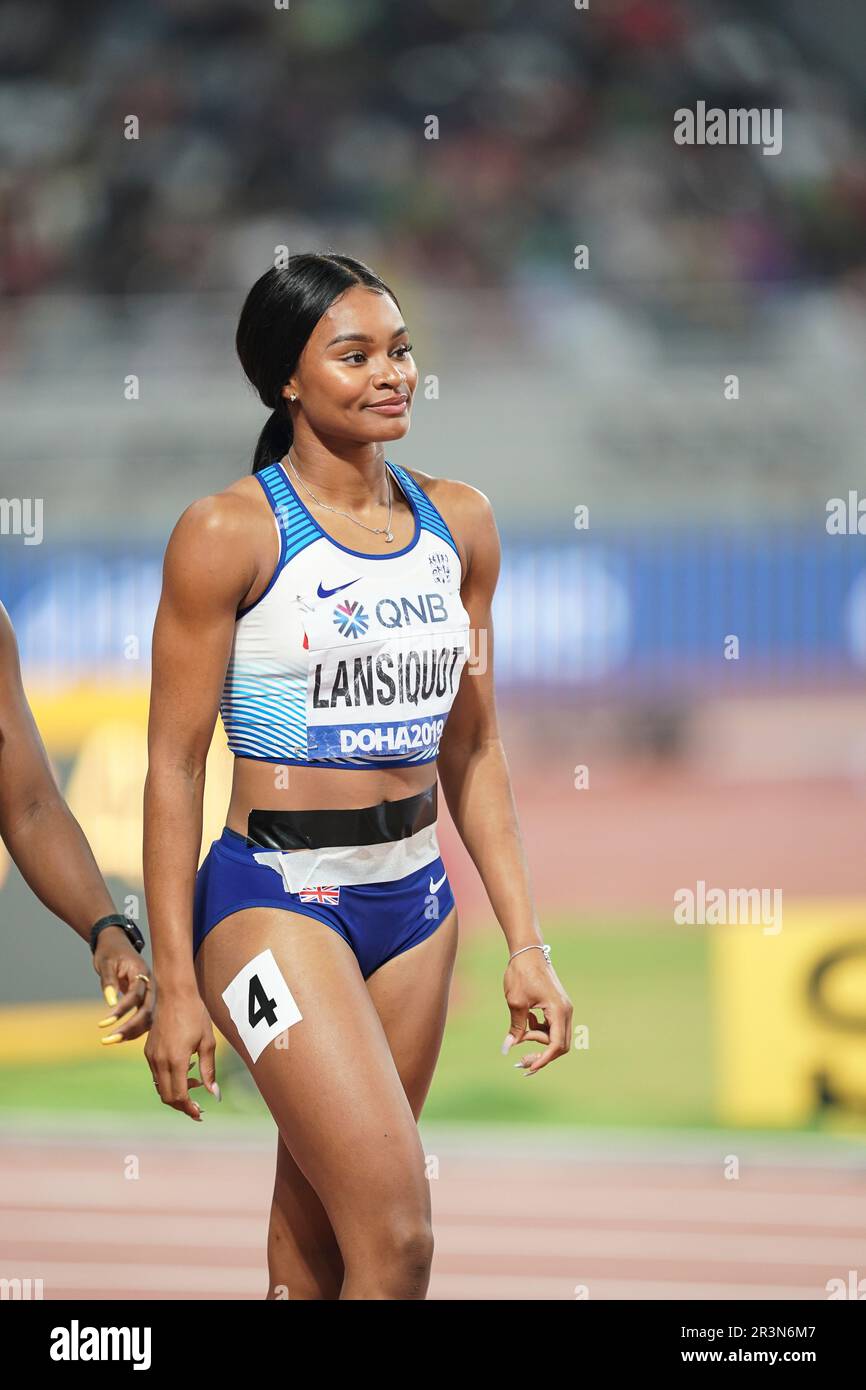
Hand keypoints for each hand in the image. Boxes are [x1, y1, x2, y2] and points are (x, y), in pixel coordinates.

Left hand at [93, 927, 152, 1042]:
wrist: (116, 943)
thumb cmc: (110, 952)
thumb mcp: (105, 962)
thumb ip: (109, 981)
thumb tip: (111, 1003)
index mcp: (142, 972)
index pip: (135, 995)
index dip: (120, 1010)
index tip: (103, 1023)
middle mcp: (150, 984)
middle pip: (147, 1010)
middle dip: (130, 1028)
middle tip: (108, 1040)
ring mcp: (150, 992)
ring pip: (149, 1017)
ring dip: (132, 1032)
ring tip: (110, 1041)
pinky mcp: (146, 999)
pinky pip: (145, 1017)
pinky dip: (134, 1029)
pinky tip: (119, 1037)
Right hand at [144, 989, 218, 1120]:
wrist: (174, 994)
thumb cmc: (195, 1015)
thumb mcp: (208, 1042)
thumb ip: (209, 1069)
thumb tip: (214, 1093)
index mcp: (176, 1060)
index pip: (178, 1096)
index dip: (189, 1109)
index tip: (199, 1114)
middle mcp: (160, 1061)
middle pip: (166, 1096)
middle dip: (182, 1105)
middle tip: (198, 1107)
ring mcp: (152, 1056)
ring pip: (160, 1087)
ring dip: (176, 1092)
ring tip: (195, 1082)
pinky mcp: (148, 1051)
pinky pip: (157, 1074)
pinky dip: (169, 1080)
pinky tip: (185, 1069)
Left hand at [501, 946, 572, 1075]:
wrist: (527, 951)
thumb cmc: (521, 973)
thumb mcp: (515, 1002)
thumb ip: (516, 1028)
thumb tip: (508, 1049)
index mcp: (559, 1011)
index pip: (556, 1045)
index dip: (544, 1059)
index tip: (528, 1068)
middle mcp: (566, 1011)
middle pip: (560, 1045)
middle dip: (542, 1054)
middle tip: (521, 1061)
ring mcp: (563, 1008)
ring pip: (555, 1036)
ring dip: (538, 1040)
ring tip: (519, 1034)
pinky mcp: (557, 1006)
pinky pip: (551, 1026)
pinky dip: (539, 1030)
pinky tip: (526, 1021)